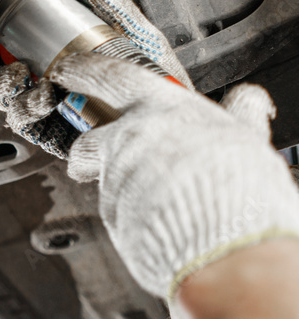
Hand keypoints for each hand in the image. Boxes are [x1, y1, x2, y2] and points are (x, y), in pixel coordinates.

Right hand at [0, 0, 191, 157]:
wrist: (178, 113)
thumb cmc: (157, 78)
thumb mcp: (137, 34)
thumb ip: (113, 7)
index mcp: (54, 63)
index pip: (8, 50)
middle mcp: (44, 90)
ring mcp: (50, 116)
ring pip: (7, 104)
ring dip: (6, 87)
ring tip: (25, 75)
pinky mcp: (57, 140)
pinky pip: (28, 128)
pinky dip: (28, 110)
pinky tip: (44, 95)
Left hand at [49, 53, 298, 297]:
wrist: (225, 248)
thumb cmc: (241, 192)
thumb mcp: (248, 139)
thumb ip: (239, 118)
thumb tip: (250, 101)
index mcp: (163, 109)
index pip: (114, 76)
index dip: (86, 70)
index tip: (69, 69)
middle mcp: (130, 139)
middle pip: (88, 136)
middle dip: (80, 141)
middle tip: (77, 141)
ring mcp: (115, 177)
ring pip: (102, 176)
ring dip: (114, 183)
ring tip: (145, 197)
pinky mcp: (113, 215)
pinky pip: (117, 209)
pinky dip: (133, 213)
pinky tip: (160, 221)